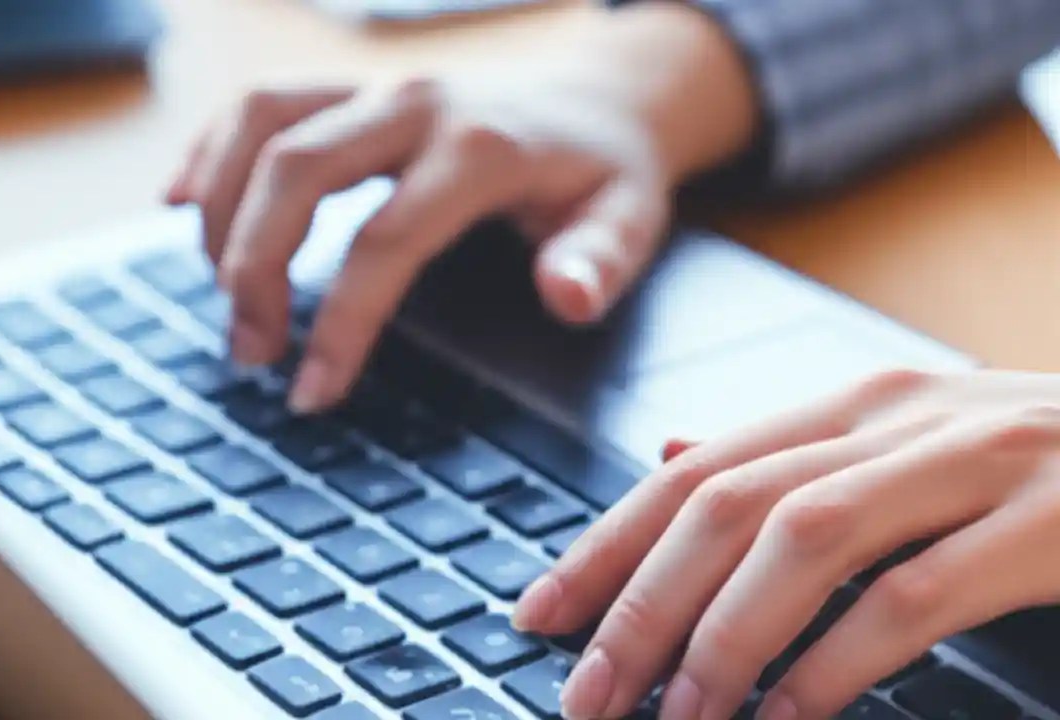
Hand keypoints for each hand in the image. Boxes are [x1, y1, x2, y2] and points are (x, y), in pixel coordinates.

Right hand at [166, 1, 754, 412]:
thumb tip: (566, 298)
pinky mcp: (351, 88)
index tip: (311, 392)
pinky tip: (180, 203)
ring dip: (221, 210)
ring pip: (262, 123)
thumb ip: (599, 260)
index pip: (385, 240)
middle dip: (254, 266)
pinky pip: (259, 103)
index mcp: (481, 147)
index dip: (340, 322)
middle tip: (248, 354)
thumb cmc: (605, 170)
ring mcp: (376, 88)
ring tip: (220, 296)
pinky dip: (210, 149)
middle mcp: (415, 104)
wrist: (601, 93)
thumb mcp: (630, 219)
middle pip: (297, 170)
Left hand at [513, 369, 1059, 718]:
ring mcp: (982, 460)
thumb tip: (670, 456)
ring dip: (723, 638)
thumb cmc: (1041, 466)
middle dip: (640, 603)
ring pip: (803, 540)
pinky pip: (912, 597)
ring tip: (674, 718)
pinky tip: (787, 716)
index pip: (692, 473)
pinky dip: (834, 664)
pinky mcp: (1054, 522)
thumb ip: (791, 458)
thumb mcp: (905, 448)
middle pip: (725, 506)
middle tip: (585, 690)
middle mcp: (903, 416)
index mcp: (857, 402)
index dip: (605, 544)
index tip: (540, 612)